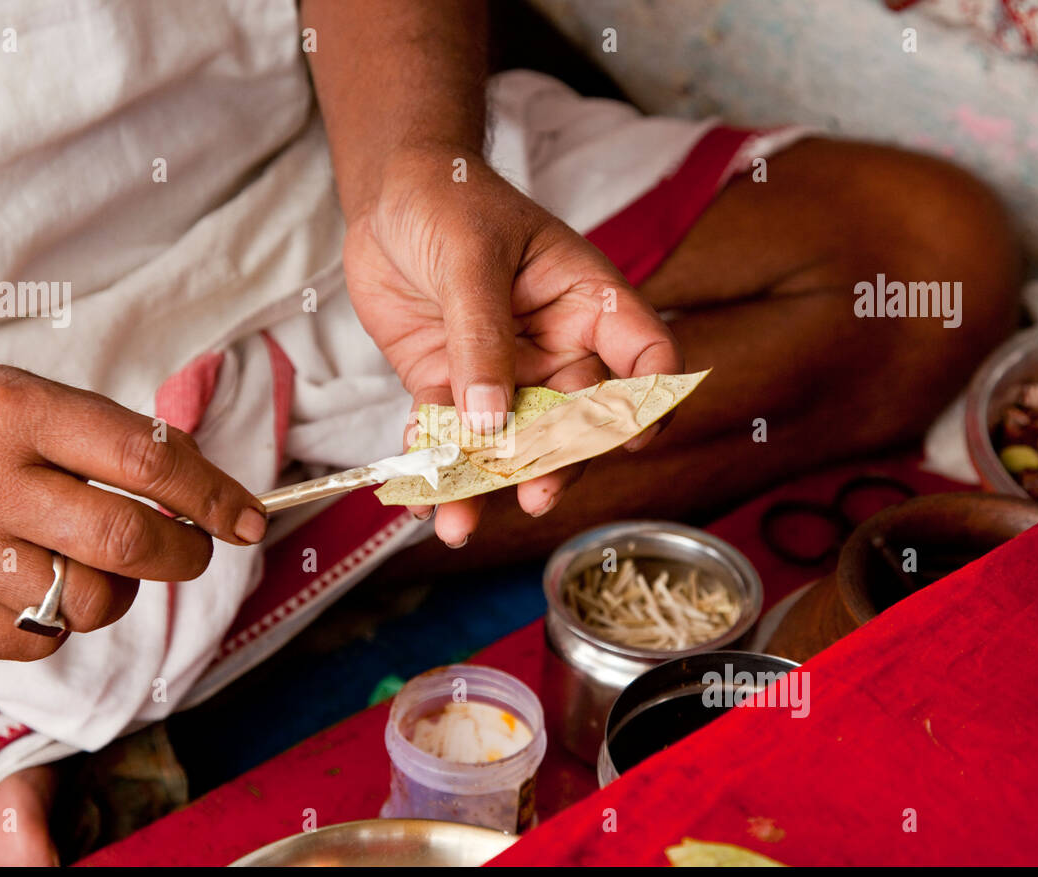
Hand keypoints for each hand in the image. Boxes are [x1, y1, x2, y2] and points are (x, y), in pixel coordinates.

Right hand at [0, 360, 265, 660]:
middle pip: (126, 542)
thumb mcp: (34, 398)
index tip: (248, 520)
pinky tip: (39, 586)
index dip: (214, 496)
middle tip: (191, 549)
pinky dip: (62, 623)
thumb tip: (214, 501)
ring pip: (90, 603)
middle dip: (184, 554)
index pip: (146, 461)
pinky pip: (41, 641)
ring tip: (96, 565)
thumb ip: (117, 443)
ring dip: (121, 593)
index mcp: (17, 412)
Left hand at [343, 146, 682, 544]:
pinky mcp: (448, 382)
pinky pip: (447, 433)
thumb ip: (481, 340)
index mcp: (587, 302)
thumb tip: (492, 422)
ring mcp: (502, 370)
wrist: (387, 193)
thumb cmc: (449, 198)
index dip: (650, 399)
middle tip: (535, 495)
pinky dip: (433, 462)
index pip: (643, 354)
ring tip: (459, 523)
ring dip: (486, 482)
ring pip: (509, 440)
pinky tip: (421, 491)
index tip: (635, 438)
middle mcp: (554, 345)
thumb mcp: (470, 258)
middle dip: (556, 463)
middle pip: (576, 419)